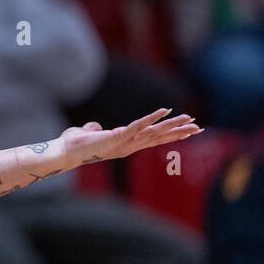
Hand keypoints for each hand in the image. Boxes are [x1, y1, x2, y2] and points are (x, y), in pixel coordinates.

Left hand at [54, 108, 201, 167]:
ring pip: (154, 133)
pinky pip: (137, 126)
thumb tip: (95, 127)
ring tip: (189, 120)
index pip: (154, 139)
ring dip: (172, 125)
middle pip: (159, 138)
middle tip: (199, 128)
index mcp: (127, 144)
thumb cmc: (75, 145)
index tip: (189, 130)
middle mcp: (129, 145)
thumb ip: (95, 129)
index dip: (171, 135)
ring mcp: (124, 142)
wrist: (64, 152)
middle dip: (179, 133)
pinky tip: (164, 111)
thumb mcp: (89, 134)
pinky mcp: (117, 137)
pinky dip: (150, 118)